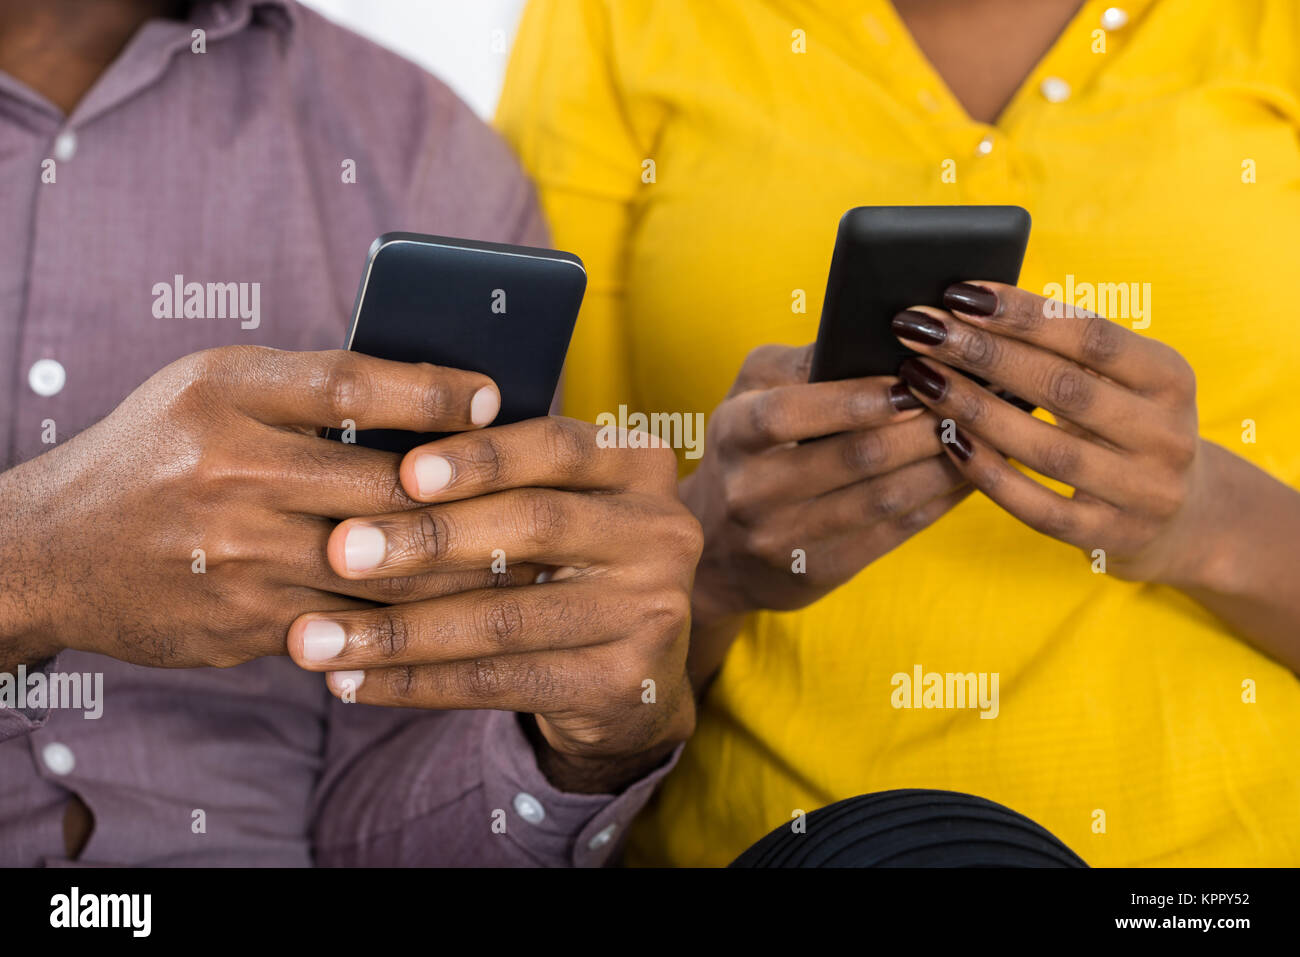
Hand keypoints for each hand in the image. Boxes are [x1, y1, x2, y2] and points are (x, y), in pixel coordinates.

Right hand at [0, 345, 510, 671]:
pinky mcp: (246, 626)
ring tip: (527, 559)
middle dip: (474, 496)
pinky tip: (464, 614)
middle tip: (544, 495)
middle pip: (386, 487)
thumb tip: (429, 394)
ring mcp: (238, 560)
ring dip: (464, 570)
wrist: (52, 551)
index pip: (348, 384)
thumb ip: (307, 385)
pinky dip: (414, 622)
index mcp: (225, 396)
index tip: (496, 392)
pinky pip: (356, 627)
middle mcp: (230, 474)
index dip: (431, 389)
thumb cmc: (155, 451)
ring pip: (386, 571)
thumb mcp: (213, 387)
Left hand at [284, 417, 701, 792]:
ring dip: (399, 630)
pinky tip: (356, 682)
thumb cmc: (561, 562)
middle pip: (534, 525)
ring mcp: (652, 610)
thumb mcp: (549, 502)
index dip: (478, 458)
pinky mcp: (626, 683)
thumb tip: (366, 450)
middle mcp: (662, 531)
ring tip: (316, 639)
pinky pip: (503, 682)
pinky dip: (419, 683)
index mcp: (639, 464)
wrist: (630, 675)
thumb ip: (491, 476)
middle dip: (426, 538)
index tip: (401, 473)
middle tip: (338, 551)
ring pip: (507, 617)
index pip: (557, 446)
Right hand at [681, 344, 970, 687]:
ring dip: (942, 464)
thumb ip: (800, 362)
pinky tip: (970, 474)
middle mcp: (751, 492)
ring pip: (882, 499)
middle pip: (853, 458)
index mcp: (733, 435)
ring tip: (982, 431)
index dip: (850, 400)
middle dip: (921, 427)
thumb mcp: (749, 395)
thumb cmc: (745, 452)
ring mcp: (784, 539)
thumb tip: (873, 334)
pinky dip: (937, 501)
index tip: (908, 380)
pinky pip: (892, 534)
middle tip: (972, 398)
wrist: (716, 552)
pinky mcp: (818, 572)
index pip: (787, 415)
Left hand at [892, 281, 1211, 584]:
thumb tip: (971, 306)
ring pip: (1046, 448)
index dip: (1024, 313)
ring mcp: (1142, 492)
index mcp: (1170, 377)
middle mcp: (1166, 434)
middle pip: (1063, 388)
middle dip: (984, 354)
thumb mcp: (1125, 380)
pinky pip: (1037, 506)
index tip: (960, 294)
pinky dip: (988, 473)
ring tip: (921, 378)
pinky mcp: (1110, 537)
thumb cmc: (1129, 425)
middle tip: (922, 330)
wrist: (1188, 515)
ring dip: (975, 409)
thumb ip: (1067, 349)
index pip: (1092, 335)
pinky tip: (947, 440)